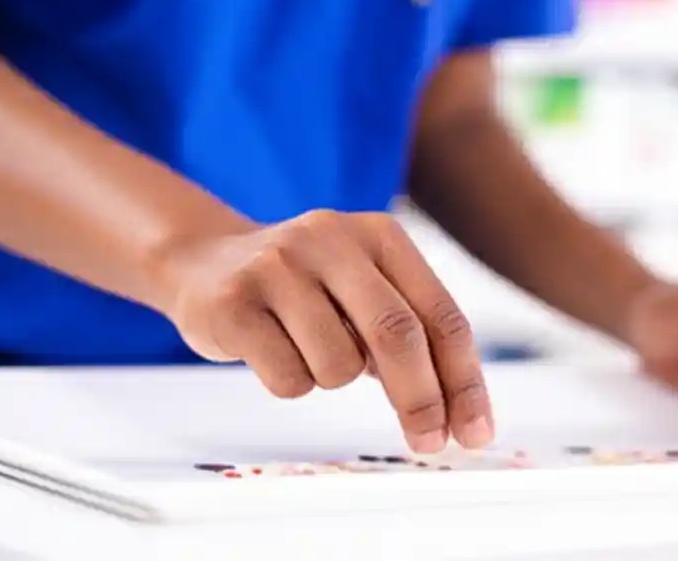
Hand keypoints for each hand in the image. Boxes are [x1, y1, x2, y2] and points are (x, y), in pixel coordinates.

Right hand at [154, 210, 491, 452]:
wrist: (203, 261)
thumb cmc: (304, 288)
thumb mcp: (363, 290)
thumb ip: (410, 335)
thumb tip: (457, 413)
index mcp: (379, 235)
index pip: (440, 315)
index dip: (464, 380)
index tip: (475, 433)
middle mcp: (331, 238)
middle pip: (397, 334)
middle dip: (420, 399)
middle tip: (429, 442)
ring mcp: (278, 265)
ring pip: (338, 366)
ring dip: (333, 380)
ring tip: (307, 350)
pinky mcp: (234, 301)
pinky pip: (287, 378)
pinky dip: (289, 381)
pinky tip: (271, 349)